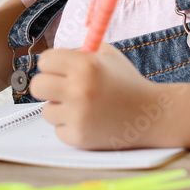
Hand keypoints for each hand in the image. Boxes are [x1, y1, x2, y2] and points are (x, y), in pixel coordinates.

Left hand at [29, 44, 170, 149]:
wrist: (151, 115)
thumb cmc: (128, 83)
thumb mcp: (109, 56)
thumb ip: (80, 52)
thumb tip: (53, 58)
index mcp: (85, 65)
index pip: (45, 61)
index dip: (52, 65)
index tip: (58, 69)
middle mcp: (79, 89)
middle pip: (37, 86)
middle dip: (48, 85)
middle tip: (60, 88)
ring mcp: (78, 116)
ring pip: (46, 110)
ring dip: (60, 108)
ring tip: (82, 107)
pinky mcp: (79, 137)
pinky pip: (59, 130)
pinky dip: (70, 126)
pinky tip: (89, 121)